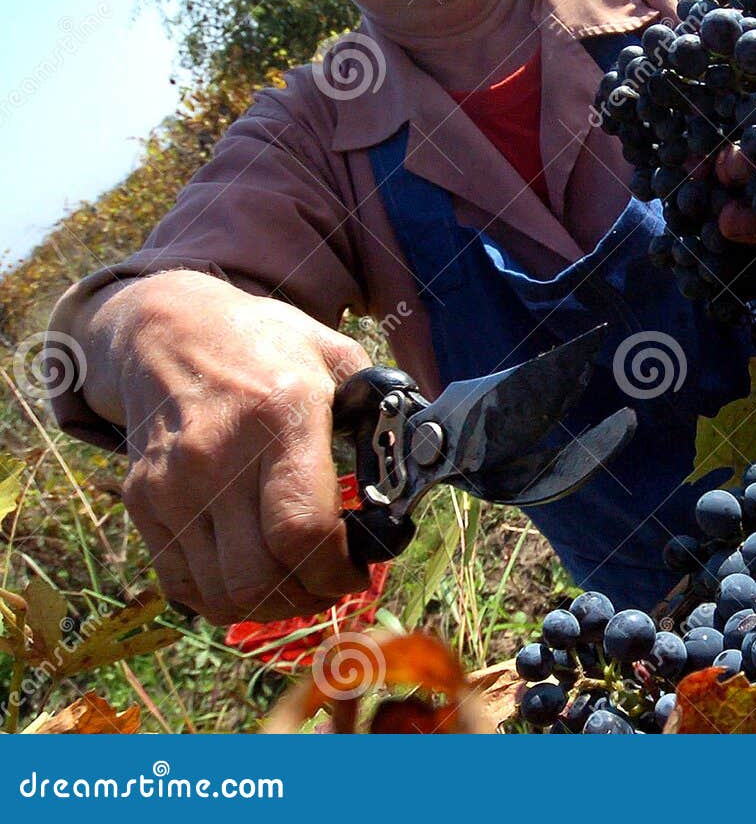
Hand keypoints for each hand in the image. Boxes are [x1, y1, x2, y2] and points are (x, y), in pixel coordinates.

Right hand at [83, 271, 372, 624]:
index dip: (338, 569)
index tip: (361, 569)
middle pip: (260, 575)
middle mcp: (217, 458)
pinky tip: (255, 576)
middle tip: (336, 584)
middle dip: (312, 597)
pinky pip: (184, 584)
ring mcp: (172, 487)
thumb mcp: (335, 355)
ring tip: (300, 585)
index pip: (302, 529)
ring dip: (272, 607)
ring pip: (222, 592)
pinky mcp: (143, 504)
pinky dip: (225, 598)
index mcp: (279, 418)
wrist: (170, 334)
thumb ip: (383, 407)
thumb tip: (426, 456)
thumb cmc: (266, 345)